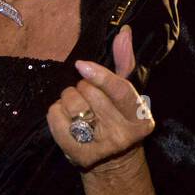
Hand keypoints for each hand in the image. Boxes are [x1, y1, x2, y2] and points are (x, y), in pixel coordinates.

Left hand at [47, 25, 154, 171]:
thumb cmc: (118, 119)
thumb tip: (124, 32)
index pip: (118, 90)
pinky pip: (55, 117)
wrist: (111, 162)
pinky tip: (67, 118)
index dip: (99, 75)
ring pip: (70, 103)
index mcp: (140, 118)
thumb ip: (124, 63)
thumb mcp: (126, 94)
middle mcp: (122, 135)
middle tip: (88, 96)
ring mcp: (100, 147)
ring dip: (68, 98)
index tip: (82, 65)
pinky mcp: (77, 154)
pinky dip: (55, 112)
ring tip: (78, 107)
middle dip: (82, 87)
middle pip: (88, 92)